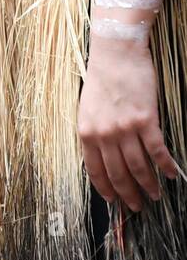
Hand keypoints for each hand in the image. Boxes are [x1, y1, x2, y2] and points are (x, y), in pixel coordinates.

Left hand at [79, 40, 179, 212]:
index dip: (106, 188)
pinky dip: (166, 165)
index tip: (113, 201)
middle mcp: (103, 134)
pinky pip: (157, 151)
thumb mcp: (87, 109)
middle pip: (117, 173)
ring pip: (138, 167)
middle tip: (137, 206)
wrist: (116, 53)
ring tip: (155, 195)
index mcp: (86, 132)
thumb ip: (94, 132)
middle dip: (128, 194)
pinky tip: (173, 174)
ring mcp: (124, 128)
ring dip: (148, 184)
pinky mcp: (145, 120)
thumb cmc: (102, 79)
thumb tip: (102, 155)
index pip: (94, 170)